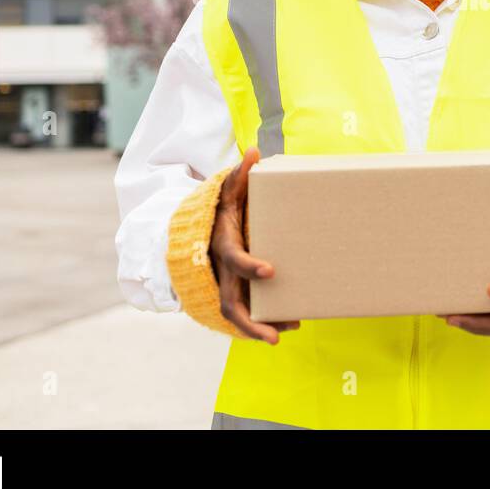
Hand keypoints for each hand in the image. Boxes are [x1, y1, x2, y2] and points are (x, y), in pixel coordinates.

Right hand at [210, 145, 300, 343]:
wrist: (202, 230)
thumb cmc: (222, 209)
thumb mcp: (229, 191)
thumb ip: (240, 175)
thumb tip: (255, 150)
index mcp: (223, 245)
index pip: (234, 259)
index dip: (250, 266)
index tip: (271, 270)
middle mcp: (221, 271)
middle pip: (229, 303)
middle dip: (250, 322)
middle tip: (274, 337)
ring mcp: (226, 284)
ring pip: (236, 315)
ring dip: (259, 327)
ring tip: (286, 332)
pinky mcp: (235, 291)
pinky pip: (246, 312)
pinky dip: (263, 322)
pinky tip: (287, 325)